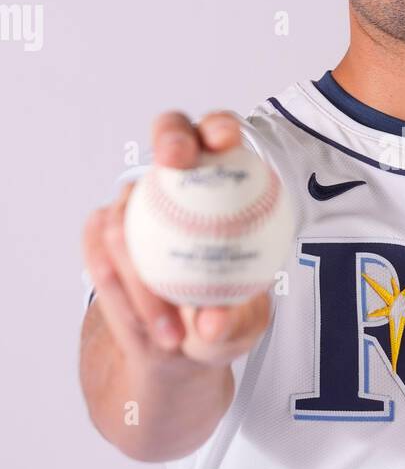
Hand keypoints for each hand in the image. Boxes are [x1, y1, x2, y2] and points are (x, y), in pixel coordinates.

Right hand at [82, 110, 273, 369]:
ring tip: (169, 326)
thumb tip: (214, 321)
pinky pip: (99, 251)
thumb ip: (234, 320)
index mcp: (223, 181)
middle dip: (170, 138)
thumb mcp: (242, 325)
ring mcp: (135, 203)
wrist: (180, 341)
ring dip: (140, 267)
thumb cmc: (222, 314)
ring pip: (126, 209)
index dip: (218, 127)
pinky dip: (120, 290)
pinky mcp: (100, 231)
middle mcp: (175, 180)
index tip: (224, 141)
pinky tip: (144, 325)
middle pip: (169, 136)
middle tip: (174, 160)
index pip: (220, 136)